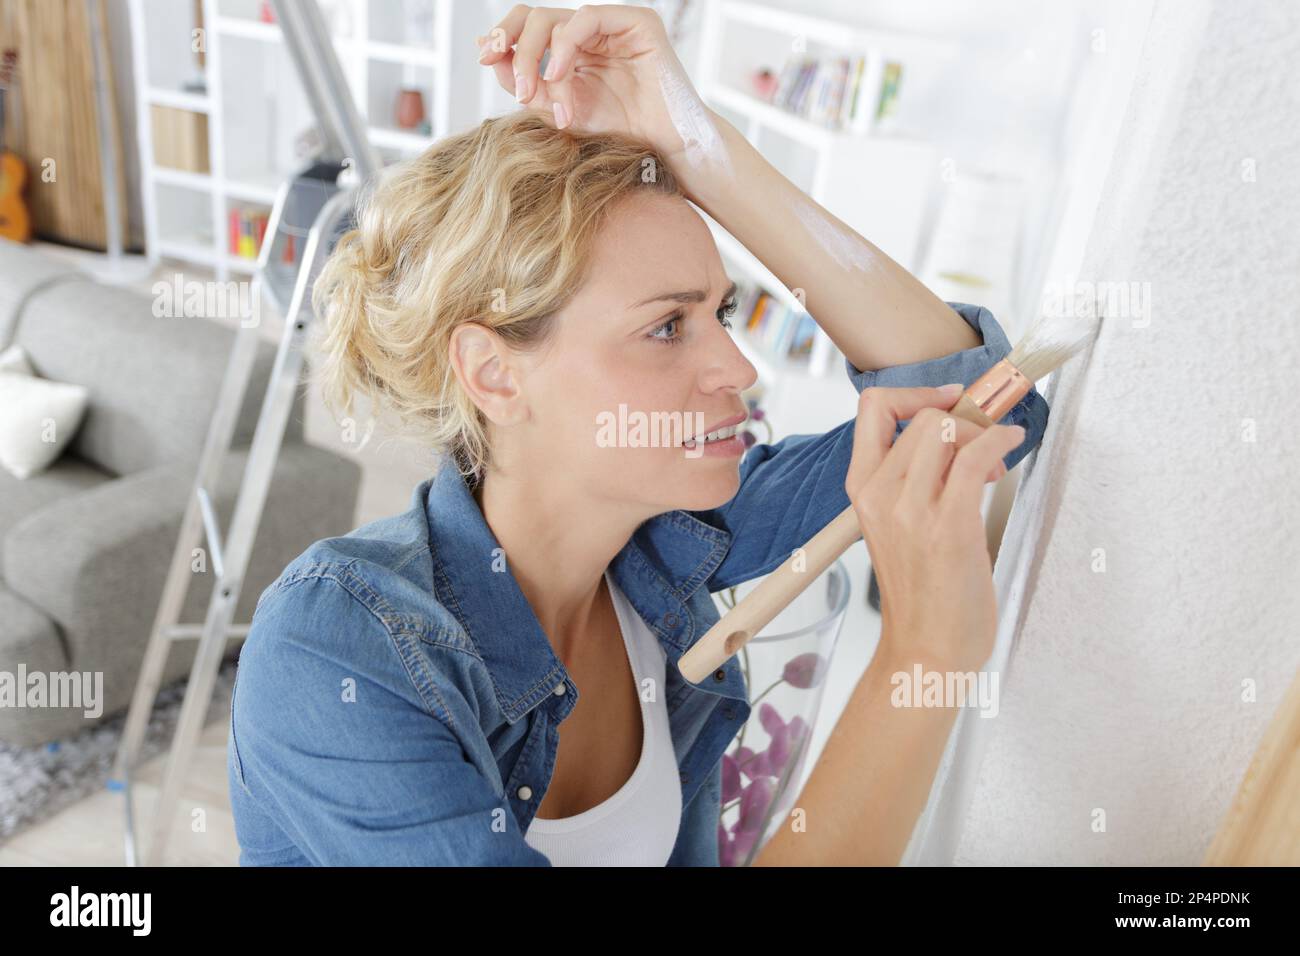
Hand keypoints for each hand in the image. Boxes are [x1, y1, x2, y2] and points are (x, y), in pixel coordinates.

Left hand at [476, 4, 722, 171]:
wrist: (665, 152)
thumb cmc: (620, 136)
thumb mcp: (559, 111)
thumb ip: (527, 84)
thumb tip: (489, 53)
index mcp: (574, 49)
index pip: (529, 26)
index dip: (503, 36)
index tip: (485, 57)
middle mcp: (592, 33)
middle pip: (535, 18)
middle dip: (515, 48)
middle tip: (515, 89)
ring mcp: (614, 25)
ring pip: (554, 20)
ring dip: (536, 59)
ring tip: (537, 94)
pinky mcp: (637, 22)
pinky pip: (586, 18)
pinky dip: (564, 46)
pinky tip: (557, 75)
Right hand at [844, 384, 1024, 673]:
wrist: (926, 651)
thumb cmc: (920, 594)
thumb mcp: (896, 526)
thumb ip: (912, 480)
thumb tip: (955, 434)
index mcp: (862, 491)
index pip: (873, 409)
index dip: (914, 393)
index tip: (947, 399)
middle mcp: (880, 495)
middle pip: (923, 416)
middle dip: (963, 420)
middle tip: (983, 446)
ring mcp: (913, 510)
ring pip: (947, 429)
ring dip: (983, 433)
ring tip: (995, 463)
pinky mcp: (950, 526)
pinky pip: (977, 457)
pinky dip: (1002, 441)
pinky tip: (1012, 448)